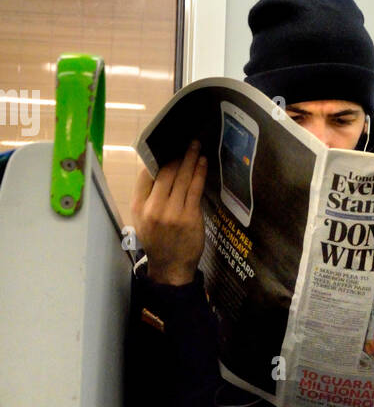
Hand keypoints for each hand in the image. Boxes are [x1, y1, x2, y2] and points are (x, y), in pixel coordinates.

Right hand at [130, 140, 206, 285]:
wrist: (170, 267)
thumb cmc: (159, 241)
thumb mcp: (142, 219)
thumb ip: (147, 195)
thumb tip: (155, 167)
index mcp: (139, 206)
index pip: (145, 174)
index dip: (156, 157)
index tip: (166, 144)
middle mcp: (153, 208)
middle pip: (165, 172)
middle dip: (176, 153)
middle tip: (185, 139)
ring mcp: (172, 212)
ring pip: (181, 177)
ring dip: (190, 158)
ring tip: (195, 144)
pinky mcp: (189, 216)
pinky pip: (195, 188)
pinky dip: (199, 172)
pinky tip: (202, 162)